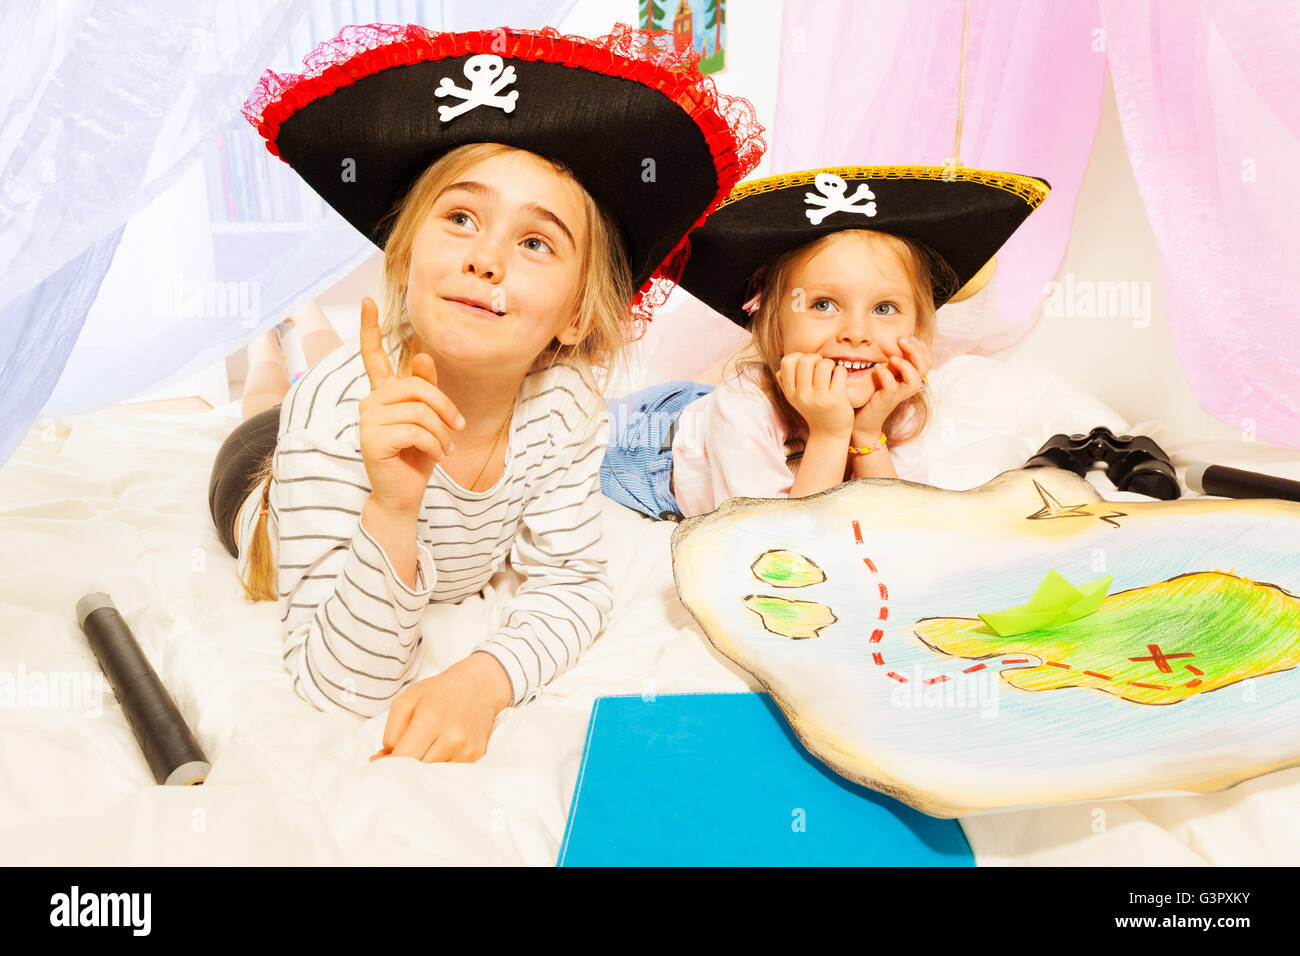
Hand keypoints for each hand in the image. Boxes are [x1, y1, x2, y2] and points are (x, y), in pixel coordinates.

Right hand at [358, 297, 465, 515]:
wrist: (403, 495)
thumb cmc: (416, 457)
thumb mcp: (428, 421)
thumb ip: (425, 390)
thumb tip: (422, 356)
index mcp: (382, 395)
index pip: (373, 356)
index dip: (369, 329)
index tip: (366, 301)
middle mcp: (370, 402)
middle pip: (416, 387)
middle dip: (444, 408)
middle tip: (458, 428)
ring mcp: (367, 421)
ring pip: (419, 411)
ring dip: (441, 432)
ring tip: (446, 448)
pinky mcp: (371, 440)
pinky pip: (415, 431)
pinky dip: (434, 444)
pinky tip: (437, 456)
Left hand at [369, 653, 512, 763]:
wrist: (478, 687)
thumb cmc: (439, 693)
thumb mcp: (407, 700)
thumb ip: (390, 731)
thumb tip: (381, 759)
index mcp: (432, 718)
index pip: (404, 757)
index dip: (388, 763)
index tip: (381, 761)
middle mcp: (452, 737)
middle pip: (418, 771)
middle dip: (403, 768)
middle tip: (398, 757)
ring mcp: (467, 749)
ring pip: (433, 777)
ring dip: (421, 771)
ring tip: (419, 753)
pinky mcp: (477, 757)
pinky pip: (448, 774)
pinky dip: (438, 770)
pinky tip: (436, 754)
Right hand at [777, 353, 852, 438]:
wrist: (829, 433)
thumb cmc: (813, 409)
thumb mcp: (795, 397)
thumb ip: (788, 379)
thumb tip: (792, 357)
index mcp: (791, 393)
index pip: (786, 362)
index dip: (798, 357)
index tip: (806, 365)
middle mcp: (802, 396)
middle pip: (805, 360)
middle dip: (816, 358)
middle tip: (820, 367)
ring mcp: (819, 399)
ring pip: (823, 365)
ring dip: (830, 364)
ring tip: (831, 372)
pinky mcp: (836, 400)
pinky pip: (839, 372)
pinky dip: (841, 371)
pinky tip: (839, 379)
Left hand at [852, 336, 932, 439]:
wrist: (862, 421)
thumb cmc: (871, 396)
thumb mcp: (883, 374)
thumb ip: (890, 362)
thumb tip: (890, 340)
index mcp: (909, 378)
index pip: (926, 360)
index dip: (921, 347)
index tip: (908, 336)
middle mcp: (907, 386)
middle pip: (925, 367)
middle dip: (916, 350)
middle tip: (902, 340)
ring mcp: (898, 395)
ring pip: (915, 380)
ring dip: (906, 365)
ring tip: (893, 357)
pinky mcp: (886, 401)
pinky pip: (892, 388)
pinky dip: (886, 376)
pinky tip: (877, 368)